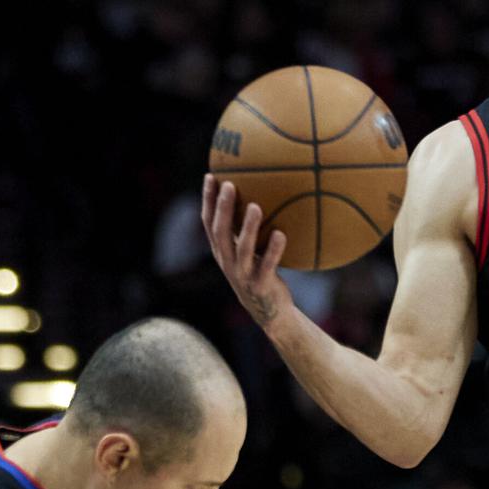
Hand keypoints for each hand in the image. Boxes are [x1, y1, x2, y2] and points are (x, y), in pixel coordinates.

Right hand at [200, 178, 291, 328]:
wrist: (270, 312)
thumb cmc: (261, 274)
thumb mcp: (249, 252)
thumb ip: (247, 229)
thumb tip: (260, 194)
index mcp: (221, 252)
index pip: (208, 222)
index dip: (207, 200)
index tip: (211, 176)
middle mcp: (227, 262)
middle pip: (220, 232)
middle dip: (223, 207)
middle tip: (229, 184)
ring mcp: (243, 275)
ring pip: (242, 249)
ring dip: (248, 227)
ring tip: (255, 206)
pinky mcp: (260, 285)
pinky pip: (267, 265)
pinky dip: (274, 250)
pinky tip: (281, 233)